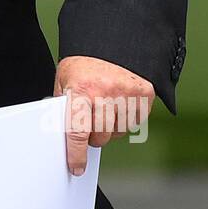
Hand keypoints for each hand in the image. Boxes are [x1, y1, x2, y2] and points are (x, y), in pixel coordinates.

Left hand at [54, 56, 154, 175]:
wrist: (110, 40)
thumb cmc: (83, 64)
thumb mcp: (64, 81)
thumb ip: (63, 108)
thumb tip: (63, 138)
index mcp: (81, 90)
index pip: (77, 132)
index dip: (76, 154)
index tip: (76, 167)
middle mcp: (105, 92)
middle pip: (100, 136)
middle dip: (93, 136)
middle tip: (90, 123)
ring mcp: (127, 93)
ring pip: (118, 132)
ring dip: (110, 128)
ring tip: (104, 108)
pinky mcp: (144, 94)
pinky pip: (135, 122)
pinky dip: (126, 120)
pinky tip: (118, 105)